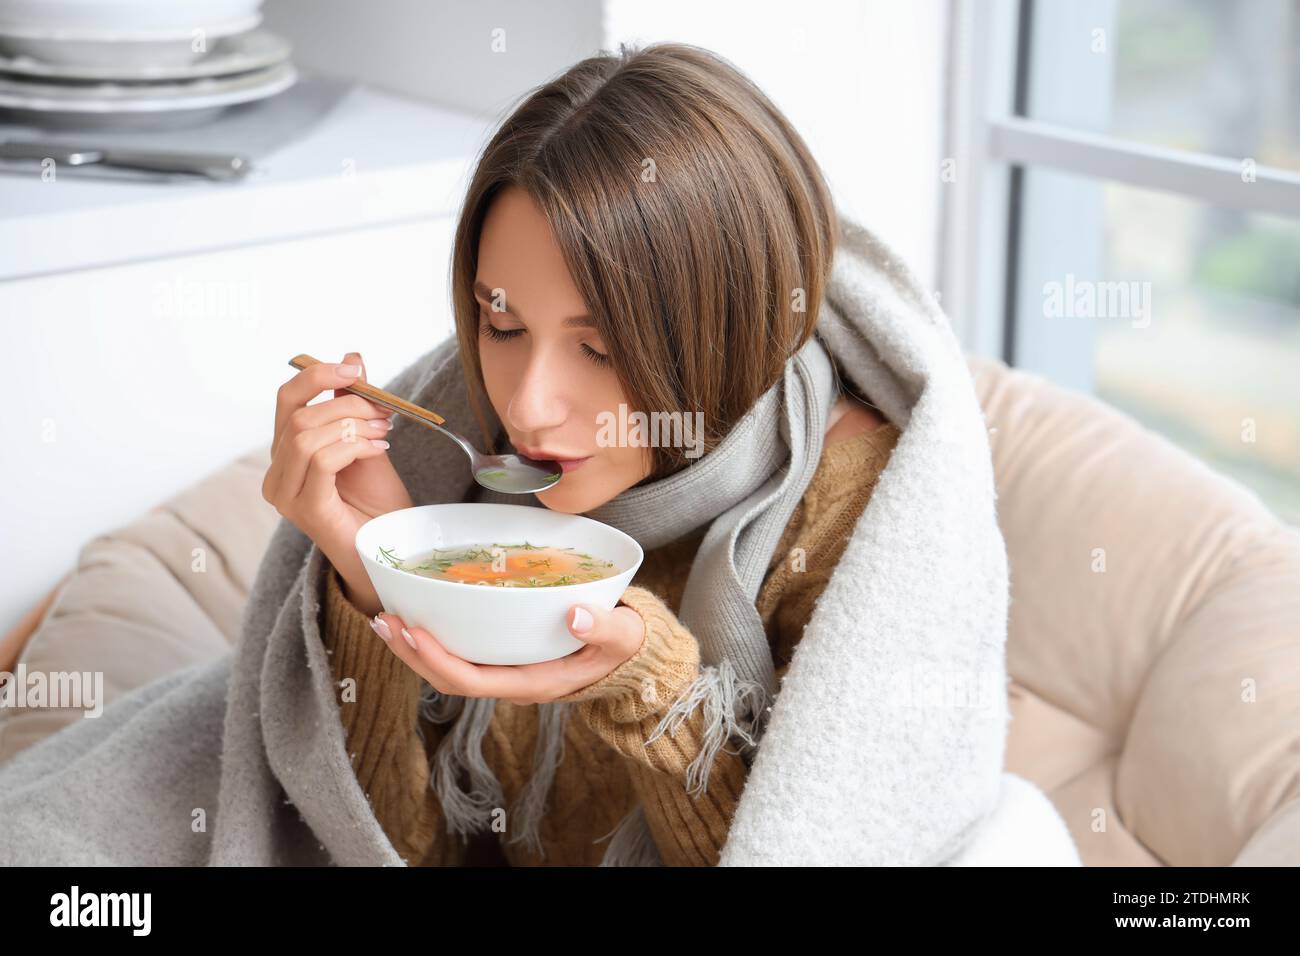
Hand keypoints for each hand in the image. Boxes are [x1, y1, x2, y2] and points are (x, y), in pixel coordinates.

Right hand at [262, 350, 413, 615]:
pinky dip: (352, 446)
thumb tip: (351, 358)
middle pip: (296, 415)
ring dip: (352, 425)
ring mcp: (286, 495)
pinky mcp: (306, 510)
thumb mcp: (366, 439)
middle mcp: (277, 474)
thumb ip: (353, 403)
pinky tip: (377, 451)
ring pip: (305, 436)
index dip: (317, 376)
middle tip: (383, 413)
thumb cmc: (377, 501)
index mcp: (286, 454)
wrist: (392, 548)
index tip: (355, 370)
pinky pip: (320, 461)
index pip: (286, 400)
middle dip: (345, 404)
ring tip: (382, 434)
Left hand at [369, 599, 646, 704]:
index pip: (473, 681)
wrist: (631, 657)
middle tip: (385, 620)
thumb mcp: (624, 636)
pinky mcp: (504, 655)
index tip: (414, 630)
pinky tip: (418, 614)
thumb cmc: (626, 647)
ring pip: (449, 668)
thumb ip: (605, 628)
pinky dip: (435, 636)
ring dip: (415, 646)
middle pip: (449, 678)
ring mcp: (506, 670)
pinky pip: (461, 653)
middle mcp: (512, 682)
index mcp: (533, 683)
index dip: (438, 659)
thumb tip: (575, 613)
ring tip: (387, 618)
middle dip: (413, 653)